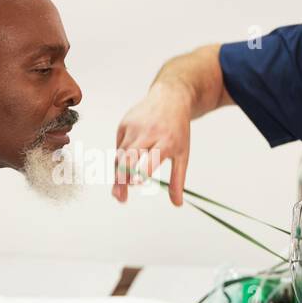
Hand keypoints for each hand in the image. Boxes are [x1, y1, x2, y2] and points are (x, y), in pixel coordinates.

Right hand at [112, 80, 193, 205]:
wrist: (170, 98)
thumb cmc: (177, 129)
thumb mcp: (183, 153)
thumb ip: (178, 180)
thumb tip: (177, 204)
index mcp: (166, 140)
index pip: (151, 158)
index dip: (141, 171)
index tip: (135, 185)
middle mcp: (148, 132)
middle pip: (129, 158)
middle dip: (122, 179)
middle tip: (120, 197)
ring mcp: (134, 126)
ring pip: (120, 155)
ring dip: (118, 174)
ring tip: (119, 192)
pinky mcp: (124, 123)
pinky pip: (119, 146)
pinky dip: (120, 159)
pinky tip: (125, 167)